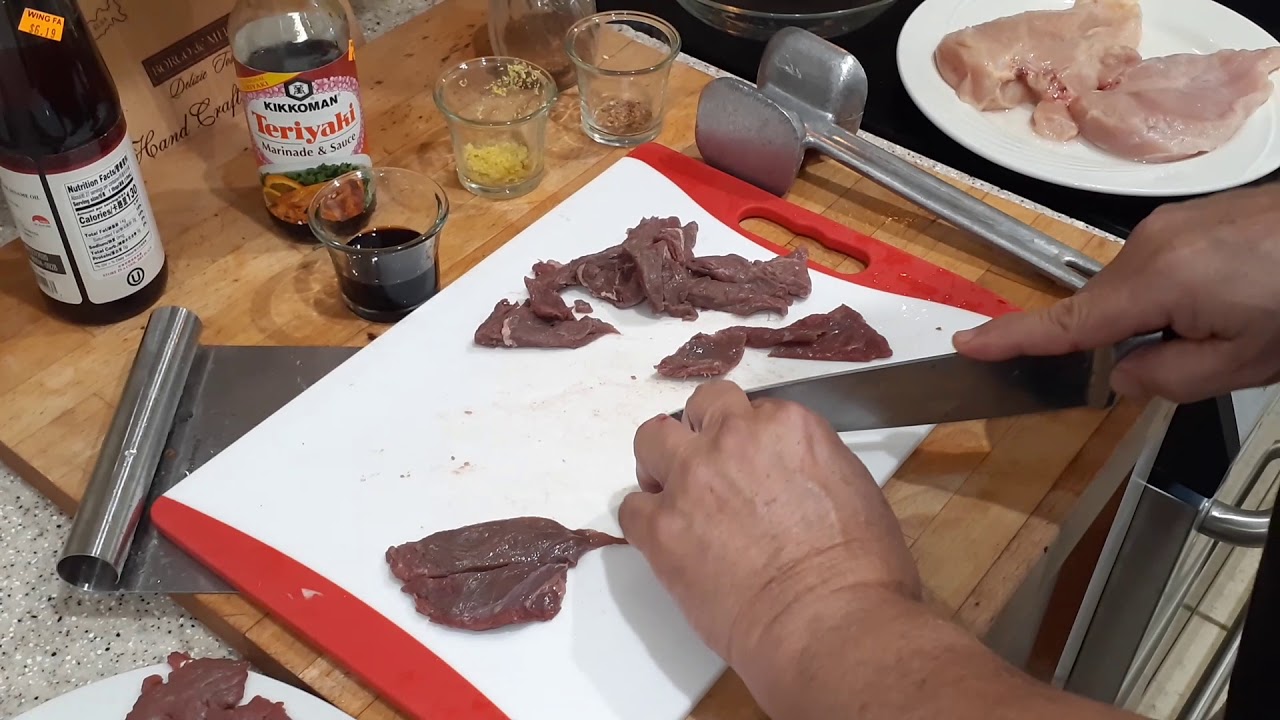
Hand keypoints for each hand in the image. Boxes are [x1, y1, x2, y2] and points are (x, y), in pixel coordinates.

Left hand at [617, 381, 919, 667]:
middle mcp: (734, 438)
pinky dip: (644, 521)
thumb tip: (789, 478)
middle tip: (709, 472)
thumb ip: (810, 464)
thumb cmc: (860, 572)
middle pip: (699, 408)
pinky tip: (665, 540)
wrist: (829, 622)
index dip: (745, 440)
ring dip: (660, 464)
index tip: (748, 466)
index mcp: (787, 426)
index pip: (747, 410)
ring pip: (651, 440)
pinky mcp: (661, 527)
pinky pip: (630, 507)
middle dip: (701, 435)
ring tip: (675, 497)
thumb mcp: (855, 489)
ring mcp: (692, 479)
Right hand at [954, 183, 1279, 402]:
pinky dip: (1172, 294)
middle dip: (1124, 343)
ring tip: (1232, 328)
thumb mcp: (1243, 363)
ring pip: (1132, 288)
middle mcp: (1149, 243)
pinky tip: (1227, 304)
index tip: (967, 345)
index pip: (1067, 322)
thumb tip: (1123, 375)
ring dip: (1157, 318)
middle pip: (1101, 307)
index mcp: (1157, 281)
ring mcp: (1169, 224)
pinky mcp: (1189, 217)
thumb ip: (1166, 378)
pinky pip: (1155, 266)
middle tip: (1199, 360)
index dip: (1013, 338)